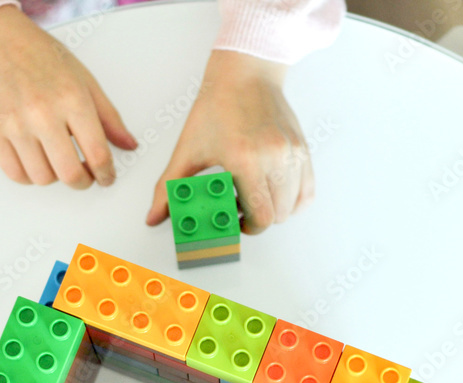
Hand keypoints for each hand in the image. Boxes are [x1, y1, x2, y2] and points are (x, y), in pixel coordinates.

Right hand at [0, 6, 136, 186]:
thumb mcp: (86, 82)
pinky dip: (29, 177)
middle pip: (69, 174)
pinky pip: (15, 173)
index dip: (106, 174)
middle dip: (83, 182)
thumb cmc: (45, 60)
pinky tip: (37, 163)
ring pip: (42, 178)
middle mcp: (42, 113)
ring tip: (58, 162)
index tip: (107, 177)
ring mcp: (14, 124)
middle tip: (85, 176)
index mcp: (72, 99)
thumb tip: (129, 145)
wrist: (0, 43)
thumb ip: (110, 118)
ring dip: (55, 178)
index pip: (97, 154)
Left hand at [146, 50, 313, 233]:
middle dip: (258, 220)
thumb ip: (169, 187)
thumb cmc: (217, 106)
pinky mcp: (302, 149)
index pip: (261, 216)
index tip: (233, 222)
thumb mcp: (188, 149)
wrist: (245, 74)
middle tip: (240, 210)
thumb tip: (155, 216)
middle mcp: (274, 157)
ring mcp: (292, 153)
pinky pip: (307, 191)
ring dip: (275, 210)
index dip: (247, 227)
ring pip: (294, 205)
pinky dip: (294, 201)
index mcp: (245, 159)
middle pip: (278, 214)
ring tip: (255, 197)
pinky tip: (275, 195)